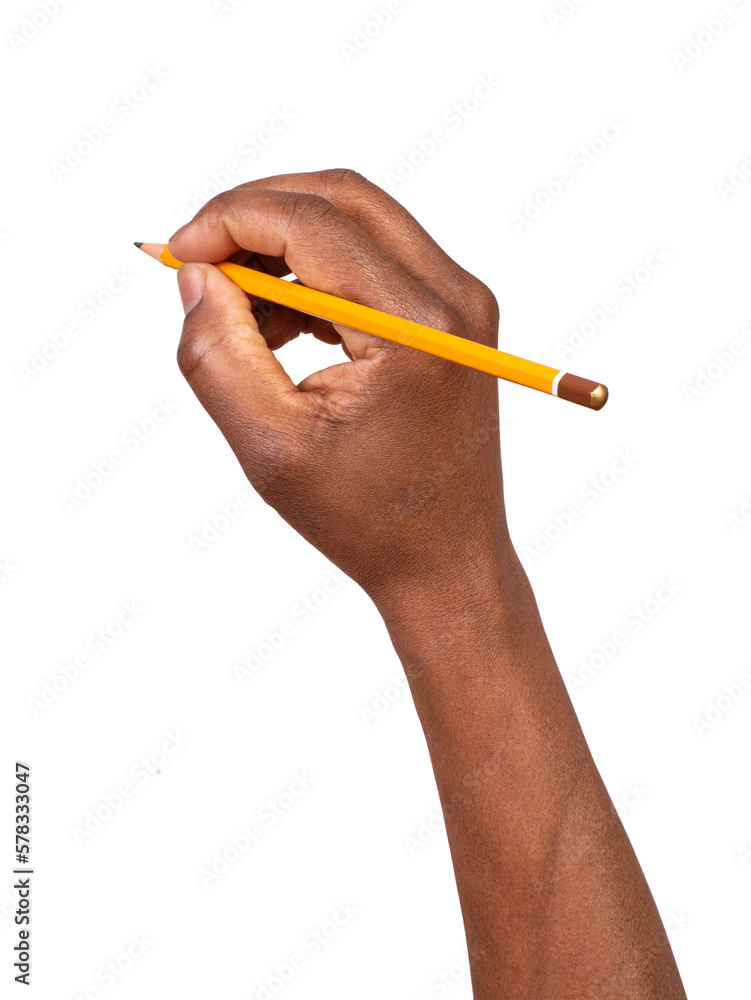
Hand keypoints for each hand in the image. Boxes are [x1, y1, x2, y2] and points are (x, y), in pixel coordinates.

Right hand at [170, 169, 507, 600]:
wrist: (445, 559)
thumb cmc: (366, 519)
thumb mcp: (271, 447)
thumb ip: (218, 354)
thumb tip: (195, 275)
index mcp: (417, 330)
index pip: (314, 222)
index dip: (231, 220)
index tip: (178, 255)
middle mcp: (454, 299)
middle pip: (341, 198)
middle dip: (256, 213)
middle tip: (200, 259)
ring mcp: (462, 302)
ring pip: (356, 221)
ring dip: (284, 244)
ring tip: (238, 312)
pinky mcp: (453, 315)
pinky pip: (373, 258)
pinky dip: (316, 273)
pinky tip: (278, 327)